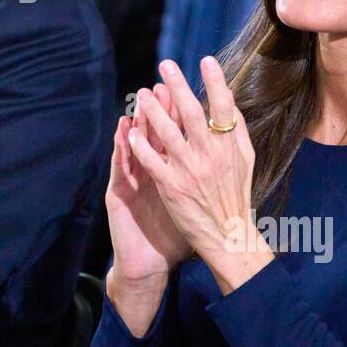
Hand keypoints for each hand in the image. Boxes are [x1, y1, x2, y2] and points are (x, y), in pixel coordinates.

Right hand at [105, 85, 195, 336]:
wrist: (148, 261)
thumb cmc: (173, 232)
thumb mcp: (187, 200)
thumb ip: (200, 174)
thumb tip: (227, 150)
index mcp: (167, 170)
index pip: (173, 135)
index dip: (179, 113)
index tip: (188, 91)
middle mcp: (148, 171)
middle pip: (154, 134)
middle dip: (160, 109)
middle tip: (162, 85)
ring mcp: (132, 180)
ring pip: (135, 144)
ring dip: (139, 121)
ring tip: (142, 99)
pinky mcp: (119, 193)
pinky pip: (122, 168)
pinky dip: (123, 148)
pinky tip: (124, 132)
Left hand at [130, 57, 271, 294]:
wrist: (227, 234)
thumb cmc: (236, 195)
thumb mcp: (244, 160)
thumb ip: (236, 131)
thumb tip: (229, 99)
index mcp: (230, 147)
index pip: (225, 108)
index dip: (216, 82)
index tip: (206, 60)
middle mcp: (211, 155)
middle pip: (193, 114)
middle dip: (178, 87)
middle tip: (165, 64)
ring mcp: (190, 171)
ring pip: (168, 134)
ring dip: (153, 111)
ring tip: (142, 93)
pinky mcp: (172, 187)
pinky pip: (152, 161)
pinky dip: (141, 145)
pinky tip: (131, 131)